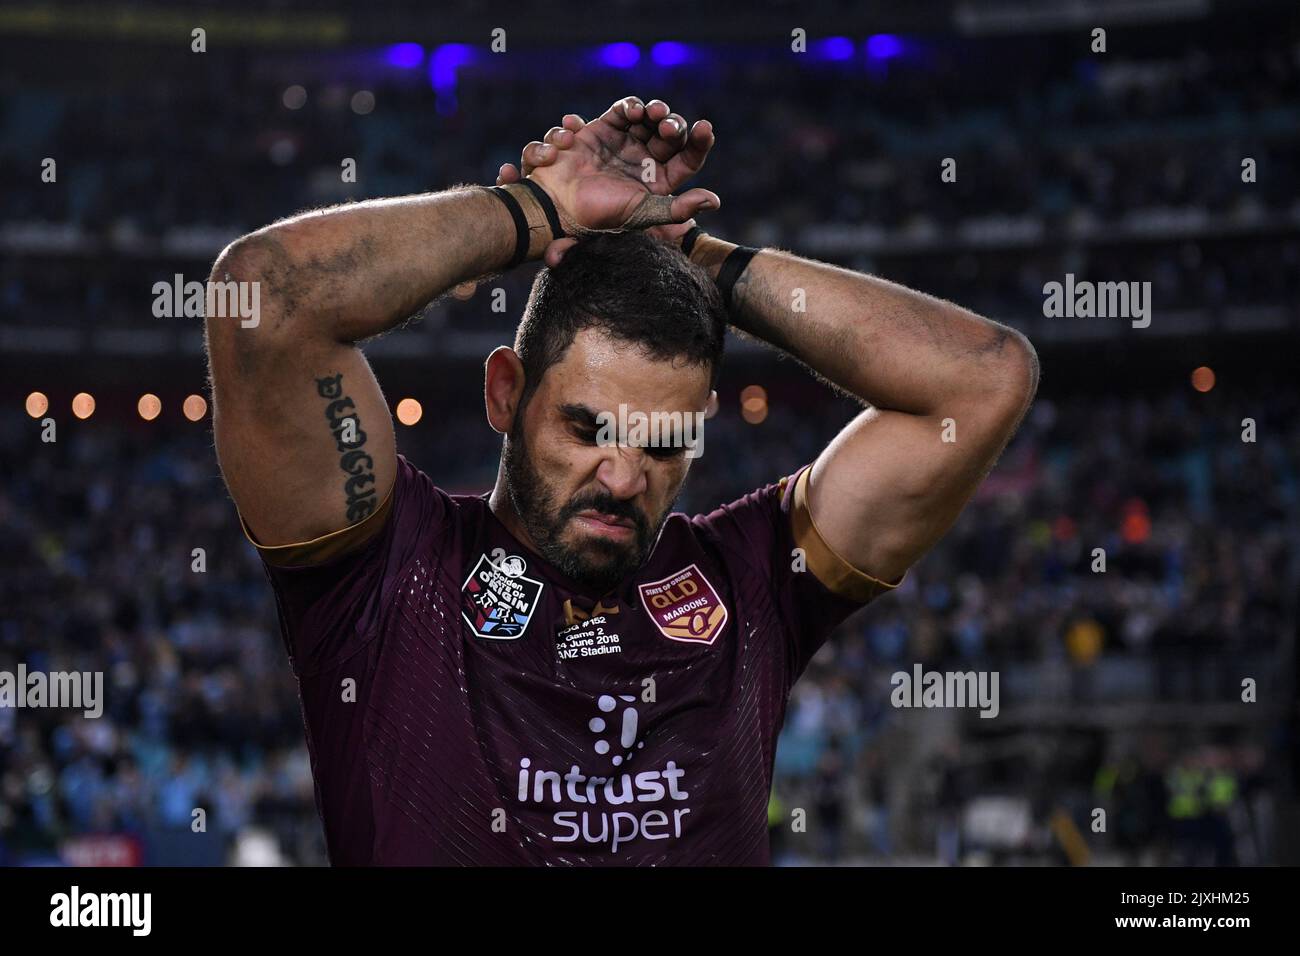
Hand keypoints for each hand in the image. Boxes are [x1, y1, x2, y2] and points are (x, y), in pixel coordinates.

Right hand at [497, 98, 716, 265]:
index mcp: (659, 183)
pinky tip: (632, 111)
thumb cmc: (601, 213)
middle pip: (672, 135)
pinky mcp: (604, 128)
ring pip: (650, 118)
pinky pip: (624, 110)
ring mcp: (626, 143)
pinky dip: (630, 106)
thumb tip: (715, 201)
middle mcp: (646, 162)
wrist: (558, 202)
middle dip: (674, 125)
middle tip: (668, 125)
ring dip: (655, 110)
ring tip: (651, 113)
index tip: (704, 127)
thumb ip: (677, 208)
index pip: (688, 159)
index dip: (699, 143)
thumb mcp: (643, 213)